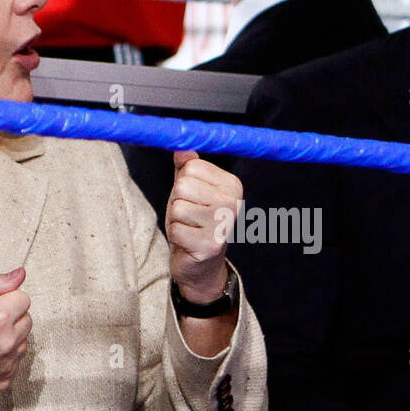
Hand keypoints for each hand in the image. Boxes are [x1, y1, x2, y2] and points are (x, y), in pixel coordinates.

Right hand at [0, 268, 31, 410]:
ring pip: (23, 340)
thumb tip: (19, 274)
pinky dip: (4, 355)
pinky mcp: (6, 380)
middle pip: (27, 318)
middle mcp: (6, 345)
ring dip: (9, 336)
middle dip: (10, 316)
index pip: (23, 298)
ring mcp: (7, 365)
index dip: (5, 298)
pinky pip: (15, 359)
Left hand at [166, 151, 241, 301]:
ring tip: (189, 228)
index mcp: (232, 185)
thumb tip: (182, 147)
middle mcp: (233, 203)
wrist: (200, 263)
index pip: (192, 167)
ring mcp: (223, 225)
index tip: (194, 198)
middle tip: (189, 216)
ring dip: (176, 220)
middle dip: (178, 202)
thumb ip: (186, 167)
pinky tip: (188, 242)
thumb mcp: (190, 190)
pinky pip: (176, 229)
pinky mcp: (210, 245)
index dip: (184, 181)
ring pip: (178, 208)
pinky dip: (176, 236)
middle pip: (183, 186)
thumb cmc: (194, 222)